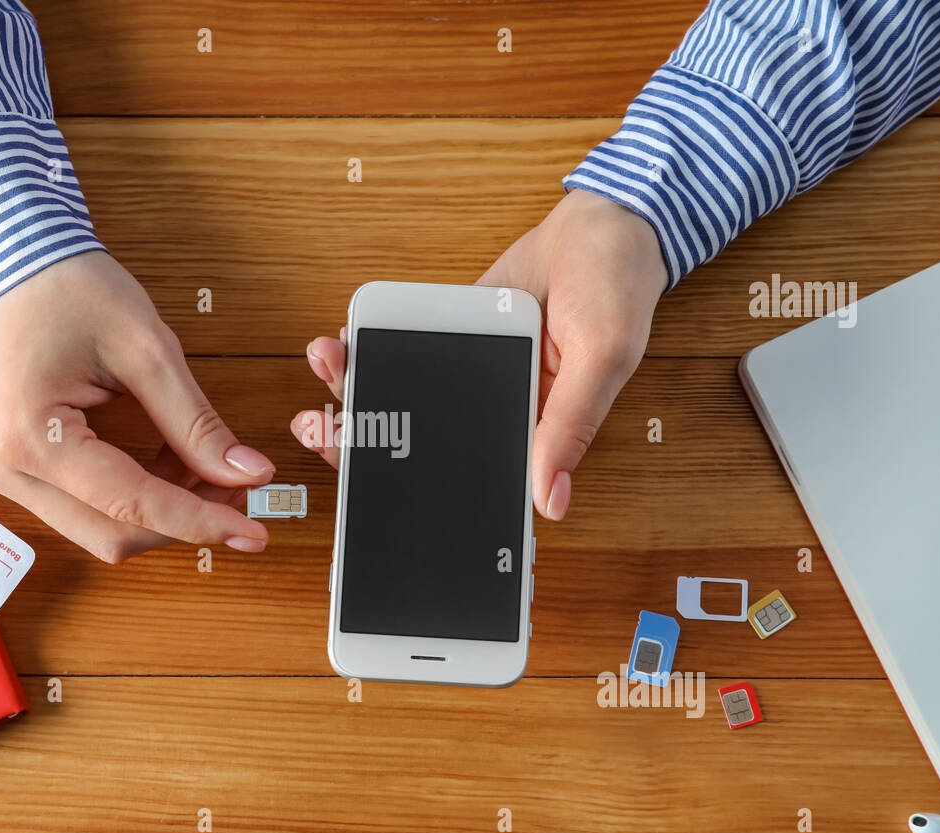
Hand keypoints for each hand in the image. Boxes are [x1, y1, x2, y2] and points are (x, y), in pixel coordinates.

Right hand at [0, 250, 274, 561]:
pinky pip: (91, 509)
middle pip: (114, 535)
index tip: (253, 532)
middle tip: (239, 488)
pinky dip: (141, 497)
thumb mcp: (147, 351)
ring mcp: (10, 475)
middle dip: (184, 520)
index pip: (131, 505)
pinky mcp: (23, 472)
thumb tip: (249, 474)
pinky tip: (173, 462)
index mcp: (32, 438)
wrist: (18, 266)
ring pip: (104, 530)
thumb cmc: (71, 291)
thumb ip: (197, 424)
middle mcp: (10, 470)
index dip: (199, 521)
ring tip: (206, 466)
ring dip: (164, 511)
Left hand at [291, 189, 666, 519]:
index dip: (417, 488)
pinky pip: (405, 349)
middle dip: (366, 440)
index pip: (470, 478)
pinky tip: (343, 344)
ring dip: (359, 388)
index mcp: (532, 432)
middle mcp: (494, 410)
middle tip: (321, 429)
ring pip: (404, 395)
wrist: (602, 225)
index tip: (365, 485)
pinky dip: (373, 348)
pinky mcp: (451, 335)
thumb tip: (553, 500)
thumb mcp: (601, 359)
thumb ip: (570, 425)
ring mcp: (468, 373)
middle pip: (421, 442)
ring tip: (326, 369)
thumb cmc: (618, 293)